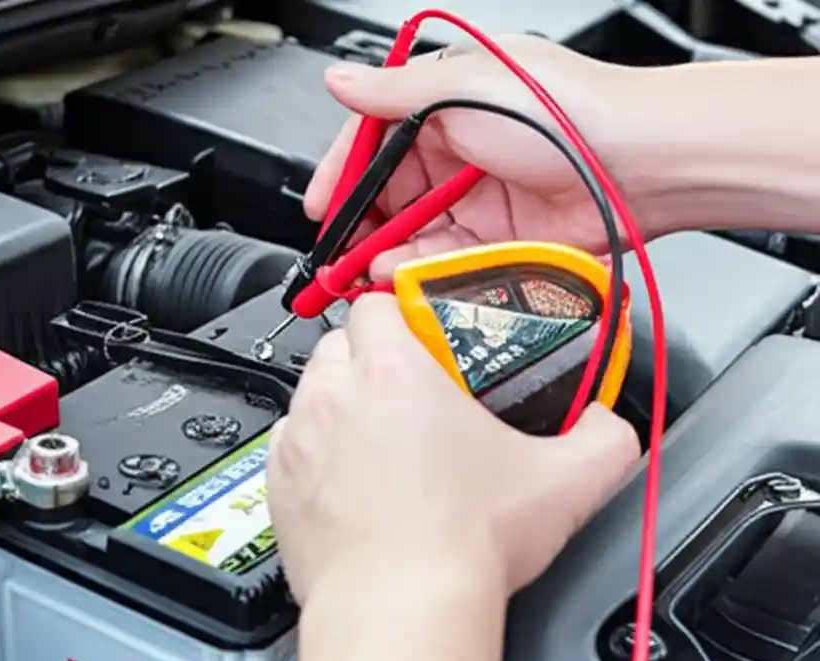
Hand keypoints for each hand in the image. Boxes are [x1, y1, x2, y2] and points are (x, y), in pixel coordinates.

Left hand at [266, 294, 639, 604]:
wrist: (400, 609)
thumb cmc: (463, 546)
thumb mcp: (566, 482)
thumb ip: (602, 438)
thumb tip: (609, 426)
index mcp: (392, 371)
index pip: (377, 304)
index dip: (400, 314)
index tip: (421, 339)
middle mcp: (334, 396)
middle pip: (340, 344)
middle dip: (369, 360)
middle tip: (407, 397)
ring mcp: (299, 440)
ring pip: (311, 394)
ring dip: (340, 406)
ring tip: (380, 445)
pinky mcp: (276, 484)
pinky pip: (290, 447)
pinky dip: (315, 456)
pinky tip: (352, 485)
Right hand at [306, 36, 650, 279]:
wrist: (641, 162)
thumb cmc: (564, 111)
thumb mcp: (462, 87)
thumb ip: (391, 93)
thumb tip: (338, 81)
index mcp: (443, 107)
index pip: (373, 144)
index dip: (342, 177)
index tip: (321, 206)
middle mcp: (457, 153)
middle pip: (387, 197)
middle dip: (360, 225)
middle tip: (339, 250)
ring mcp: (476, 200)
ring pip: (412, 235)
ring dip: (386, 254)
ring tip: (368, 269)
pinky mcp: (497, 241)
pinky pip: (445, 262)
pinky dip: (420, 272)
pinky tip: (404, 276)